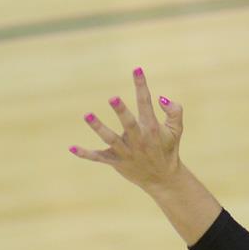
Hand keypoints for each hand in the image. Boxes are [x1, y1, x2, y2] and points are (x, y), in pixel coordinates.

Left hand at [69, 69, 184, 192]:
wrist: (163, 179)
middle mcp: (139, 141)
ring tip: (87, 115)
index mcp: (152, 129)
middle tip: (113, 98)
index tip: (137, 70)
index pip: (146, 104)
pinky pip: (98, 158)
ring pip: (110, 140)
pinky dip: (85, 154)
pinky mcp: (116, 162)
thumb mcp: (176, 130)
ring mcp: (126, 152)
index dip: (141, 86)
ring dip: (99, 128)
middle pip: (129, 124)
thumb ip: (174, 111)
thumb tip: (161, 98)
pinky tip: (71, 148)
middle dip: (121, 111)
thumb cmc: (167, 149)